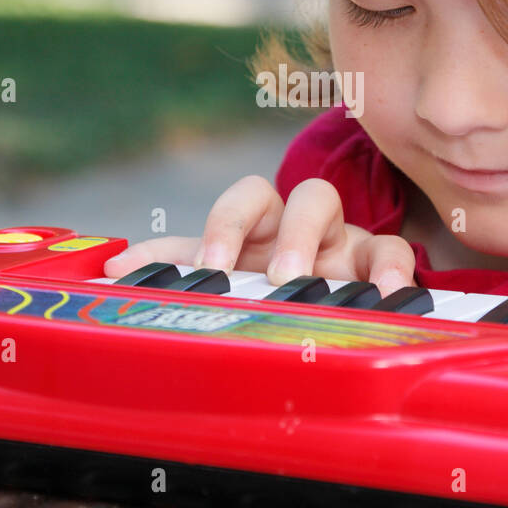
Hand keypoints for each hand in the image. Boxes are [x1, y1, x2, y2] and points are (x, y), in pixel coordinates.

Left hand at [101, 176, 416, 295]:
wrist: (318, 312)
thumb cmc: (260, 283)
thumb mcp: (216, 275)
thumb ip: (170, 264)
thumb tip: (110, 266)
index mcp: (265, 224)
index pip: (248, 200)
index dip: (228, 226)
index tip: (210, 269)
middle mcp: (304, 225)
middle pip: (307, 195)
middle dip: (289, 234)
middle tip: (276, 278)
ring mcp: (345, 242)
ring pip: (350, 219)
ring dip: (328, 245)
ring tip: (320, 286)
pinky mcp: (380, 267)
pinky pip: (396, 254)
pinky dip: (396, 272)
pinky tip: (392, 297)